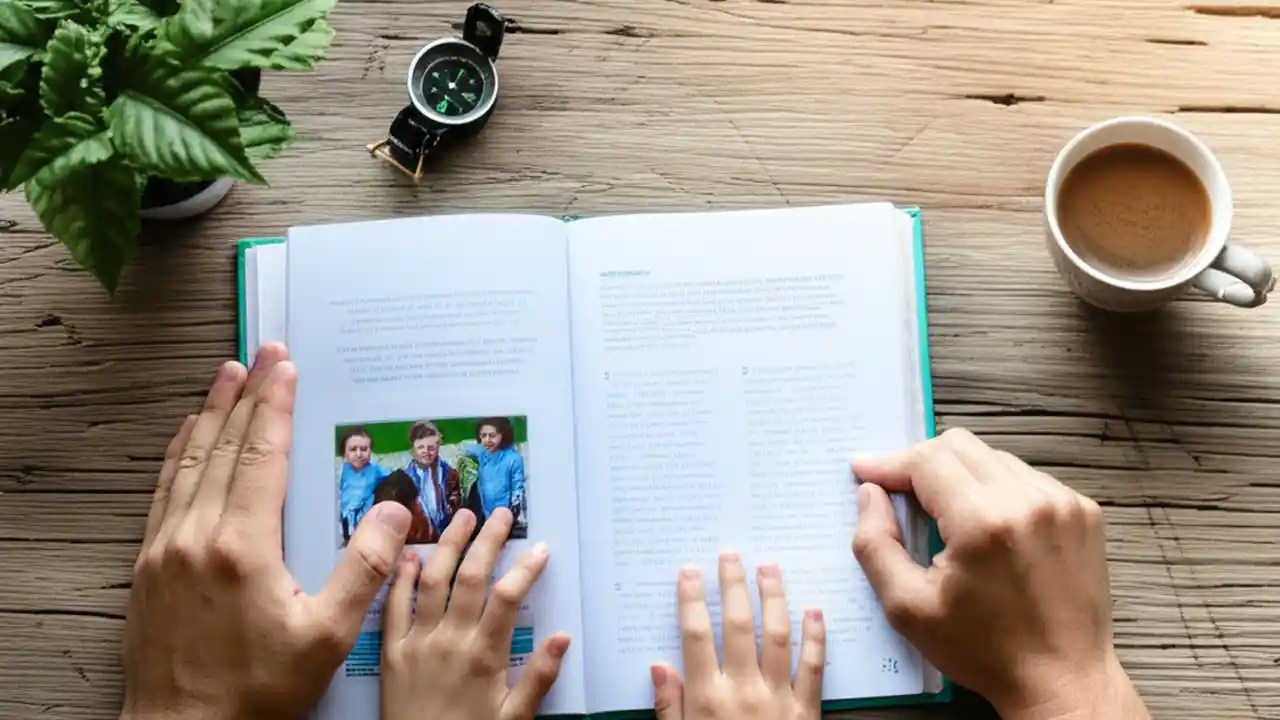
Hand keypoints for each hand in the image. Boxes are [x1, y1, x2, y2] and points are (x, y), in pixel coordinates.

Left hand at [122, 344, 412, 719]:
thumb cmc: (256, 690)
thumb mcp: (328, 635)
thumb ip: (364, 568)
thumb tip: (395, 512)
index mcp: (242, 546)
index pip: (262, 456)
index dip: (275, 406)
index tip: (285, 368)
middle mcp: (197, 536)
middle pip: (223, 446)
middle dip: (245, 395)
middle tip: (262, 354)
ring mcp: (165, 549)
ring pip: (188, 462)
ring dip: (209, 415)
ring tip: (224, 377)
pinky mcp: (148, 567)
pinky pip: (163, 492)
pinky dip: (177, 455)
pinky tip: (185, 439)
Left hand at [381, 507, 569, 719]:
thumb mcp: (514, 718)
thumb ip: (539, 678)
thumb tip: (563, 637)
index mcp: (484, 654)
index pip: (509, 596)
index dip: (527, 567)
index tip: (541, 547)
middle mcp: (450, 639)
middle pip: (471, 576)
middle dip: (489, 540)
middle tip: (501, 513)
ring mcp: (417, 642)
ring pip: (433, 580)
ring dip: (448, 544)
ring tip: (462, 517)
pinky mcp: (391, 652)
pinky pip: (394, 606)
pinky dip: (401, 577)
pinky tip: (411, 555)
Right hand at [651, 552, 825, 719]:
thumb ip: (669, 706)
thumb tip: (658, 667)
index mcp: (707, 698)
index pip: (696, 636)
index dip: (692, 600)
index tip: (690, 573)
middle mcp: (744, 690)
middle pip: (738, 625)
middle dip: (733, 585)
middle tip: (731, 556)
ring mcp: (778, 697)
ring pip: (776, 635)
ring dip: (773, 598)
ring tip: (769, 569)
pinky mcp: (806, 709)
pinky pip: (812, 666)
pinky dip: (814, 637)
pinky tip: (814, 611)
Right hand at [852, 429, 1150, 719]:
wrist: (1064, 680)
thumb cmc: (985, 650)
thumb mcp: (908, 608)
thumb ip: (876, 544)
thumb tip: (870, 494)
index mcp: (984, 522)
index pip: (926, 460)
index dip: (889, 463)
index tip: (865, 470)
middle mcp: (1029, 500)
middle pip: (958, 445)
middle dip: (920, 462)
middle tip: (898, 491)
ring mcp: (1063, 502)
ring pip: (993, 457)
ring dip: (960, 474)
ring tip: (945, 513)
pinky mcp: (1083, 511)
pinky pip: (1026, 477)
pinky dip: (996, 489)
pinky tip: (987, 524)